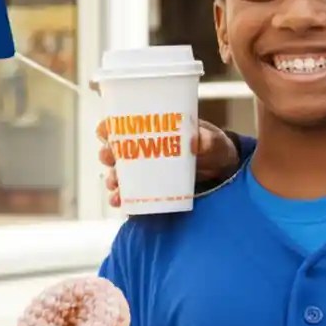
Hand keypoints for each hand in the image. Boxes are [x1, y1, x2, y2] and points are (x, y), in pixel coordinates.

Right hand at [97, 117, 238, 206]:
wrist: (220, 169)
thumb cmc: (212, 146)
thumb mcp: (213, 140)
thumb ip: (208, 140)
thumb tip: (198, 142)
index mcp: (154, 128)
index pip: (125, 123)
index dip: (110, 125)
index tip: (105, 130)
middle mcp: (144, 147)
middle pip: (116, 148)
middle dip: (107, 154)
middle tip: (109, 158)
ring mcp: (146, 169)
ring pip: (120, 172)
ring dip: (113, 178)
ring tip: (114, 186)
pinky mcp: (150, 188)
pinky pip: (131, 193)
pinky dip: (123, 198)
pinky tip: (120, 202)